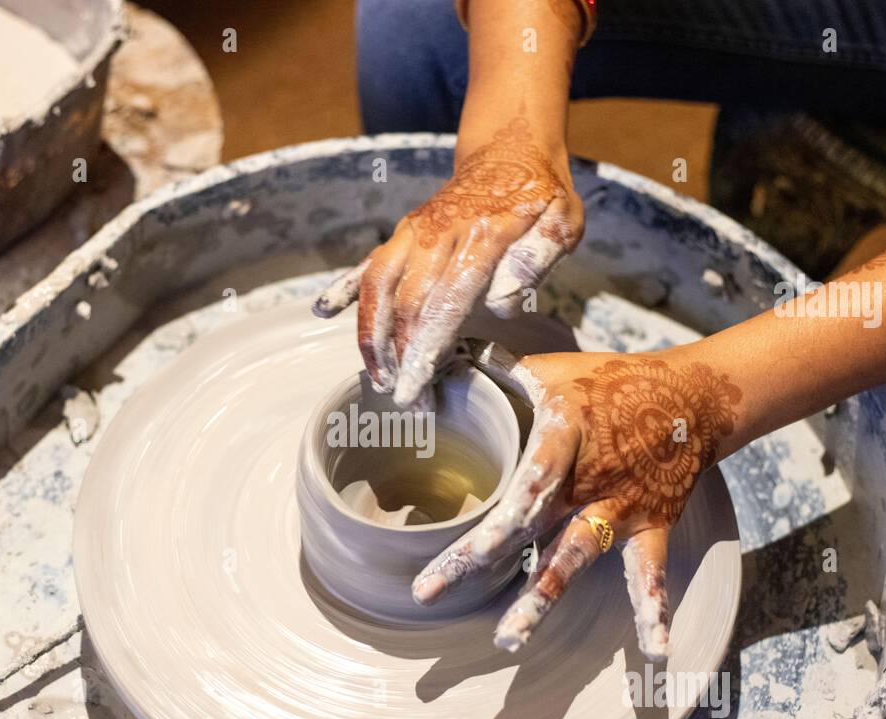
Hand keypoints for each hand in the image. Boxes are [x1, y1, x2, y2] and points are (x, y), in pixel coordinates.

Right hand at [313, 115, 582, 407]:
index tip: (416, 388)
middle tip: (406, 403)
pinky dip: (344, 288)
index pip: (443, 301)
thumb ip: (538, 258)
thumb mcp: (562, 221)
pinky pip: (368, 263)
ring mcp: (414, 232)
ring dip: (371, 336)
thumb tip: (503, 301)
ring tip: (378, 377)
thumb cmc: (540, 195)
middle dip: (399, 358)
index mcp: (480, 236)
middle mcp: (437, 234)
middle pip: (404, 304)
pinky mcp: (402, 234)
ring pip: (377, 287)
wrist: (509, 149)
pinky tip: (322, 311)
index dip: (424, 348)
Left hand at [412, 342, 742, 659]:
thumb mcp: (552, 370)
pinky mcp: (650, 526)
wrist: (693, 397)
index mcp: (564, 433)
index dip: (490, 513)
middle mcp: (589, 476)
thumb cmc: (609, 382)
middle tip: (429, 593)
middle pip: (528, 524)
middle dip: (477, 559)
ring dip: (541, 599)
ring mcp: (620, 506)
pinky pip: (651, 575)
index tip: (451, 540)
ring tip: (507, 641)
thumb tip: (432, 367)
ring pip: (575, 557)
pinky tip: (654, 653)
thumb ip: (493, 371)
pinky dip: (654, 611)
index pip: (525, 478)